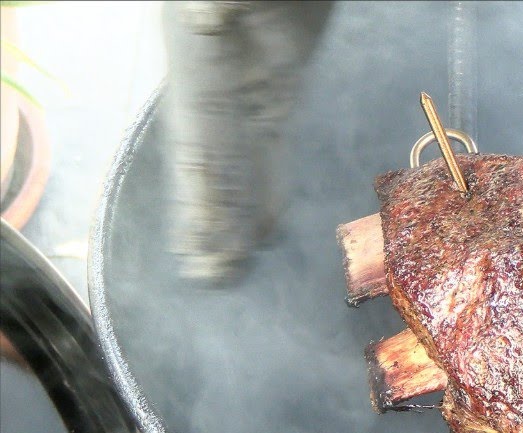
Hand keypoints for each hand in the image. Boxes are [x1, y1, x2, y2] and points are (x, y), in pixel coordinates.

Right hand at [161, 1, 332, 282]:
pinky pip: (269, 132)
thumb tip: (210, 17)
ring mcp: (250, 72)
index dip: (201, 193)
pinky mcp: (280, 68)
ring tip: (228, 260)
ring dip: (236, 206)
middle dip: (214, 215)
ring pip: (241, 151)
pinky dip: (266, 176)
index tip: (204, 247)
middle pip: (215, 155)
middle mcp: (221, 70)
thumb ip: (217, 9)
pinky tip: (264, 215)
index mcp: (203, 51)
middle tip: (213, 275)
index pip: (200, 135)